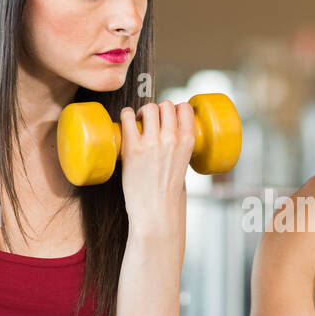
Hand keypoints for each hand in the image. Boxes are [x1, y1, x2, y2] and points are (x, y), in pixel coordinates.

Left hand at [119, 100, 195, 236]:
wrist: (156, 210)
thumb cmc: (169, 191)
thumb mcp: (184, 163)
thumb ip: (179, 145)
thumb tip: (166, 130)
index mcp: (188, 141)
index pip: (184, 108)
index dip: (175, 108)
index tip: (169, 115)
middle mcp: (172, 138)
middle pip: (166, 105)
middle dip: (158, 109)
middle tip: (151, 121)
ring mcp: (152, 142)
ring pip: (149, 108)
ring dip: (143, 112)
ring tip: (139, 122)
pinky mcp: (132, 148)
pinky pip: (128, 117)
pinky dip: (126, 115)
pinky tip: (126, 121)